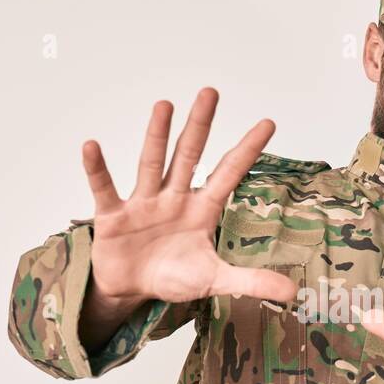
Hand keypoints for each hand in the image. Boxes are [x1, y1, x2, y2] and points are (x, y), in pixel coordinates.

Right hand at [78, 88, 298, 348]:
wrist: (131, 289)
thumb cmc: (173, 277)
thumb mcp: (213, 280)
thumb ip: (250, 281)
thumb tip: (291, 291)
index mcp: (201, 210)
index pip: (228, 174)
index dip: (247, 151)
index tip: (268, 123)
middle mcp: (174, 198)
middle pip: (189, 156)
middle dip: (200, 126)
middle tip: (210, 92)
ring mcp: (143, 203)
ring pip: (152, 163)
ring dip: (157, 135)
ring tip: (164, 105)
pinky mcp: (114, 215)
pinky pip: (105, 188)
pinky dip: (97, 169)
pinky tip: (92, 147)